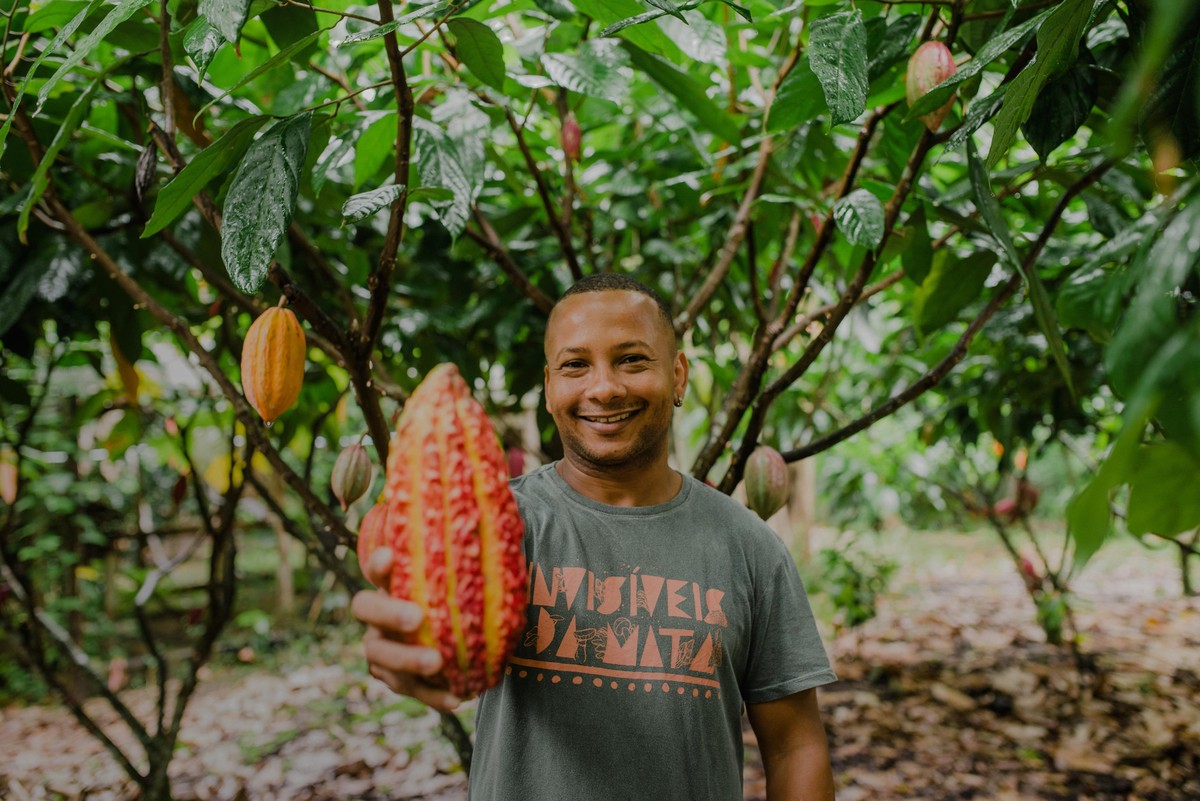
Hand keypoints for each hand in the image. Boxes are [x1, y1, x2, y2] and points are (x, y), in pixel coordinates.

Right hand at [351, 547, 460, 710]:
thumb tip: (510, 540)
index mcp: (393, 582)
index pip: (379, 566)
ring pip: (380, 654)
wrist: (456, 639)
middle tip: (416, 618)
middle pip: (365, 608)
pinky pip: (407, 687)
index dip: (378, 562)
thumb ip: (475, 564)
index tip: (390, 556)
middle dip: (388, 612)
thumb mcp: (467, 580)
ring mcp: (380, 645)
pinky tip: (456, 698)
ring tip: (437, 663)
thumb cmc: (461, 599)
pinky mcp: (391, 676)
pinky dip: (431, 695)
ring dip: (407, 659)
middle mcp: (378, 612)